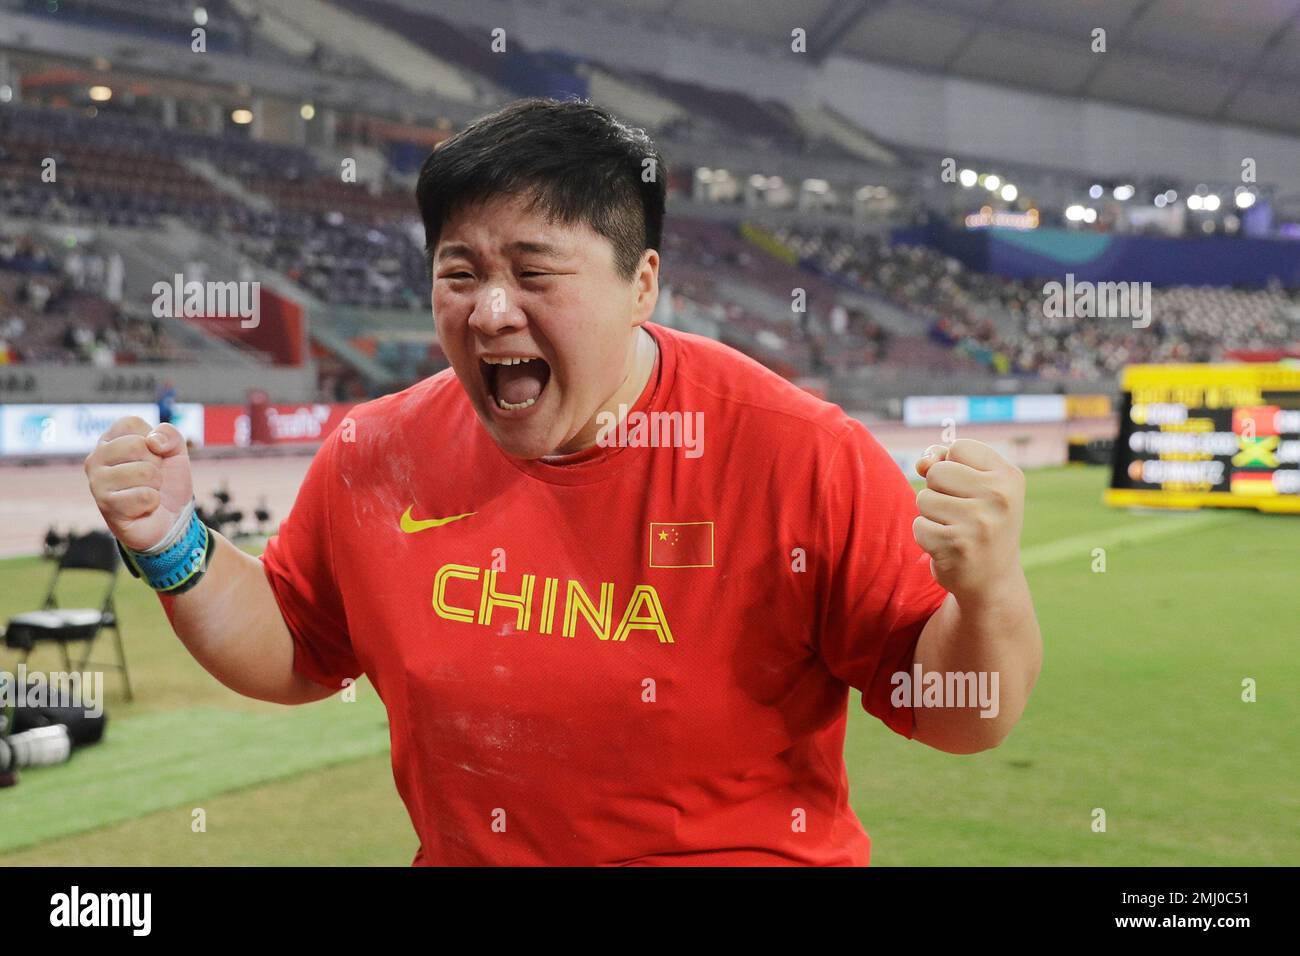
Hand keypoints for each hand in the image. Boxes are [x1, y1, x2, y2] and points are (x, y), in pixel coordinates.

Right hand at [84, 417, 193, 550]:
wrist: (170, 519)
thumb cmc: (166, 482)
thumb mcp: (176, 452)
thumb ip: (169, 434)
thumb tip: (152, 441)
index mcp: (109, 441)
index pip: (131, 423)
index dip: (154, 441)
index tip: (153, 456)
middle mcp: (96, 459)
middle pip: (136, 445)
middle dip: (156, 464)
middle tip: (151, 478)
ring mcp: (97, 482)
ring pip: (144, 472)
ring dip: (156, 485)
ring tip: (147, 492)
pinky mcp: (106, 505)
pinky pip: (145, 496)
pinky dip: (153, 502)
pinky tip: (144, 508)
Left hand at [913, 439, 1025, 602]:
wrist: (993, 580)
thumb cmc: (979, 523)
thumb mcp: (975, 486)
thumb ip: (944, 461)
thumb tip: (921, 462)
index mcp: (1009, 477)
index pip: (959, 448)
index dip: (953, 465)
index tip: (970, 488)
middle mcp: (1000, 498)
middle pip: (937, 472)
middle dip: (939, 491)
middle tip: (961, 513)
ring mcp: (979, 523)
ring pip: (924, 498)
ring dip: (931, 514)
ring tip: (955, 529)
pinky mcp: (957, 546)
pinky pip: (919, 525)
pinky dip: (926, 536)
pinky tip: (948, 546)